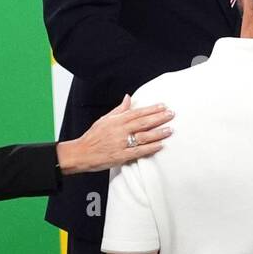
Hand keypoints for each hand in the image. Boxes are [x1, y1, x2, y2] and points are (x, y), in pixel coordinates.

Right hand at [57, 95, 174, 173]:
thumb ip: (119, 109)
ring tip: (170, 129)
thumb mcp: (104, 119)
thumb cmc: (93, 136)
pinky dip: (150, 148)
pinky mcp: (121, 156)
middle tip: (171, 114)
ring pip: (143, 136)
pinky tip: (160, 145)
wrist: (81, 153)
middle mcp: (120, 131)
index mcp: (116, 121)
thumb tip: (128, 98)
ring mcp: (121, 143)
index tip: (163, 106)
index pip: (137, 112)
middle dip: (159, 118)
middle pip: (143, 122)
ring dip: (158, 133)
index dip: (151, 109)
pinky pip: (138, 151)